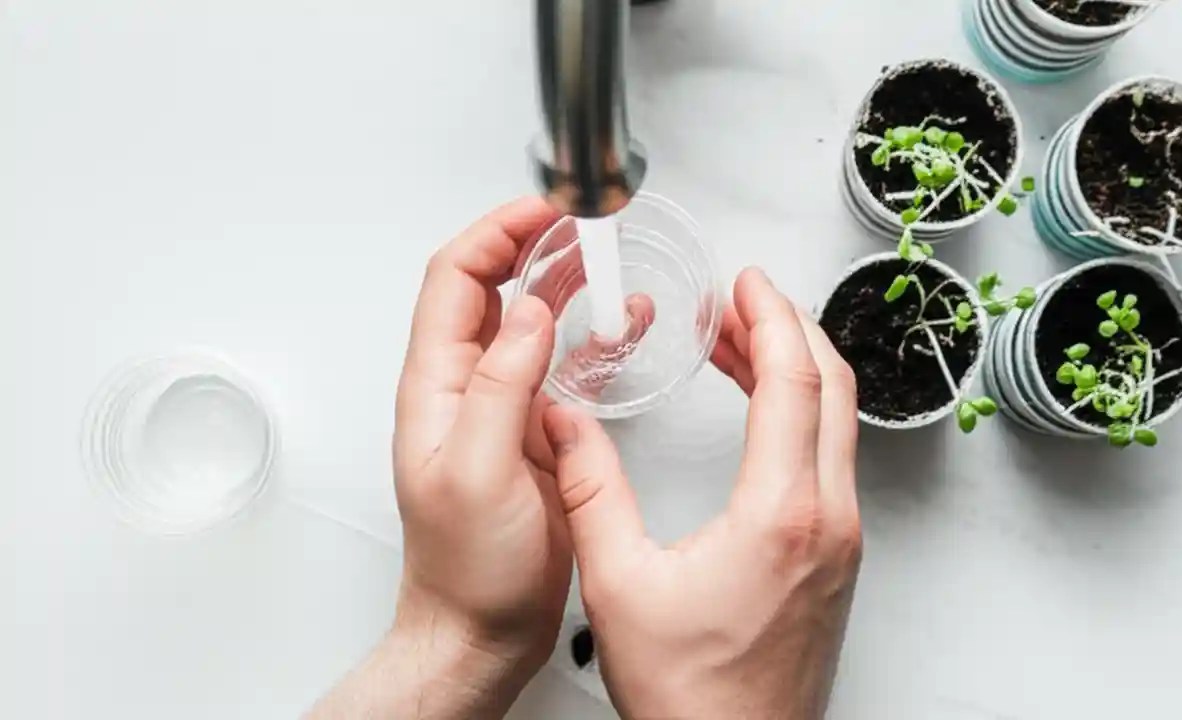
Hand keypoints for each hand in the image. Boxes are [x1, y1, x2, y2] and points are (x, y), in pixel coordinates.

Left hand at [310, 199, 654, 719]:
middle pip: (493, 287)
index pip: (456, 280)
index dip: (496, 233)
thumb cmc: (466, 568)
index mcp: (438, 386)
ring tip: (607, 258)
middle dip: (533, 242)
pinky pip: (568, 365)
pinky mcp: (539, 431)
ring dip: (568, 282)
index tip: (544, 211)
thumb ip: (500, 387)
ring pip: (534, 320)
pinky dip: (598, 335)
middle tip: (582, 222)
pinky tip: (628, 325)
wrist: (483, 629)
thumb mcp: (477, 472)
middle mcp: (467, 386)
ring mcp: (504, 406)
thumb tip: (529, 313)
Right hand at [543, 268, 861, 718]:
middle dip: (789, 328)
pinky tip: (758, 417)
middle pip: (832, 388)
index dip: (771, 316)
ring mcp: (842, 542)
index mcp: (782, 514)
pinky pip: (829, 461)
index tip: (745, 281)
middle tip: (741, 299)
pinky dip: (798, 418)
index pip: (794, 381)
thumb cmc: (691, 697)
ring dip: (794, 372)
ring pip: (836, 424)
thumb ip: (589, 491)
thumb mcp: (619, 585)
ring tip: (738, 345)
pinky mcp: (837, 562)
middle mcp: (829, 521)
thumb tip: (564, 423)